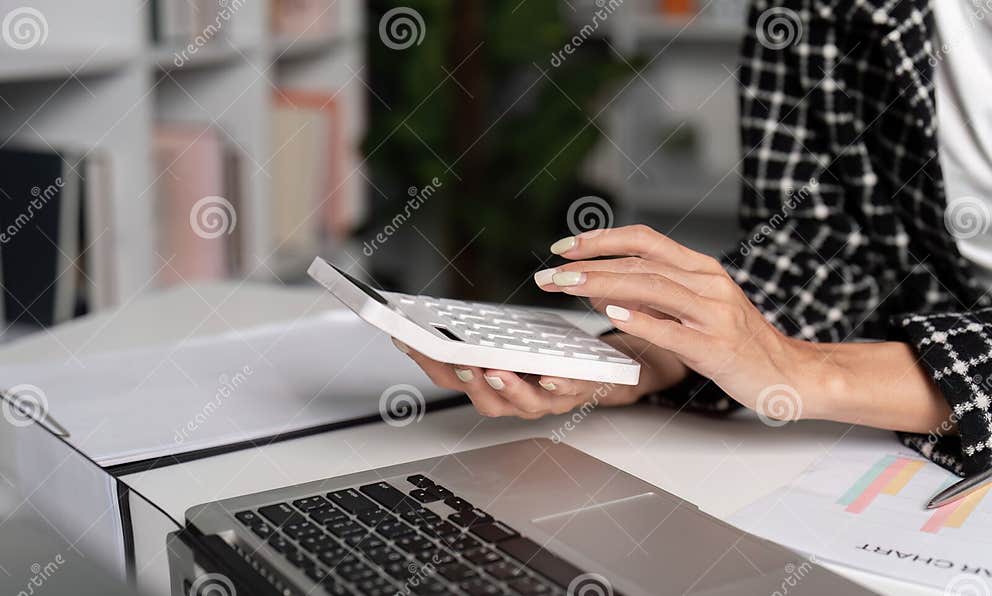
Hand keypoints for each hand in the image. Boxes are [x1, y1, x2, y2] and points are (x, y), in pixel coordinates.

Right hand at [392, 331, 687, 418]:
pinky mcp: (585, 391)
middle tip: (457, 362)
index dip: (427, 360)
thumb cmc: (566, 348)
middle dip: (467, 382)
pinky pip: (569, 395)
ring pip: (523, 404)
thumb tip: (449, 311)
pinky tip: (551, 373)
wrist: (623, 362)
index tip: (405, 338)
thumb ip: (491, 330)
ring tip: (496, 370)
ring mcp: (552, 398)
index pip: (454, 375)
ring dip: (507, 390)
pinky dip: (559, 386)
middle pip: (483, 400)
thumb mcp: (522, 333)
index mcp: (500, 379)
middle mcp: (522, 396)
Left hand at [537, 225, 821, 420]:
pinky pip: (674, 332)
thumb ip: (655, 295)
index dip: (601, 239)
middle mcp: (709, 283)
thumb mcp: (697, 308)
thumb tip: (602, 287)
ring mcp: (715, 314)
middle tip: (549, 274)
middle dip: (588, 266)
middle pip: (640, 263)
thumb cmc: (740, 343)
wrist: (791, 374)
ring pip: (652, 288)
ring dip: (603, 284)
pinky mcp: (718, 348)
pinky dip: (642, 322)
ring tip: (567, 286)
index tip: (563, 247)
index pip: (644, 240)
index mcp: (701, 269)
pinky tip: (613, 317)